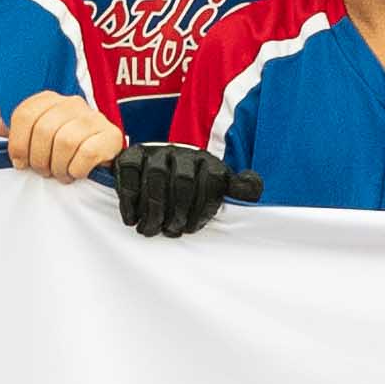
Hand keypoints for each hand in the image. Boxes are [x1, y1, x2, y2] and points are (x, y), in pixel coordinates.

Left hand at [0, 93, 128, 183]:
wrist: (87, 168)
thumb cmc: (47, 154)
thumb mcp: (16, 143)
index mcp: (47, 100)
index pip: (25, 115)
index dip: (18, 144)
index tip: (20, 162)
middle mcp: (72, 102)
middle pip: (45, 130)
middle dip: (39, 159)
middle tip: (43, 171)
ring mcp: (94, 117)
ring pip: (66, 141)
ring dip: (58, 166)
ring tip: (60, 173)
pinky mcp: (111, 135)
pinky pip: (87, 152)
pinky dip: (76, 169)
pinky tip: (76, 172)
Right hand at [106, 138, 253, 239]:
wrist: (158, 169)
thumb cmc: (192, 188)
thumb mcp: (218, 186)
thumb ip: (238, 188)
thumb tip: (255, 189)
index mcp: (206, 161)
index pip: (211, 179)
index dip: (202, 208)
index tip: (191, 228)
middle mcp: (182, 152)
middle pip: (183, 179)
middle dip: (177, 211)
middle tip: (171, 231)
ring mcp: (155, 152)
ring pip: (155, 176)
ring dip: (153, 208)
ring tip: (151, 229)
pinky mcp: (131, 155)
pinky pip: (129, 172)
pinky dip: (129, 197)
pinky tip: (132, 218)